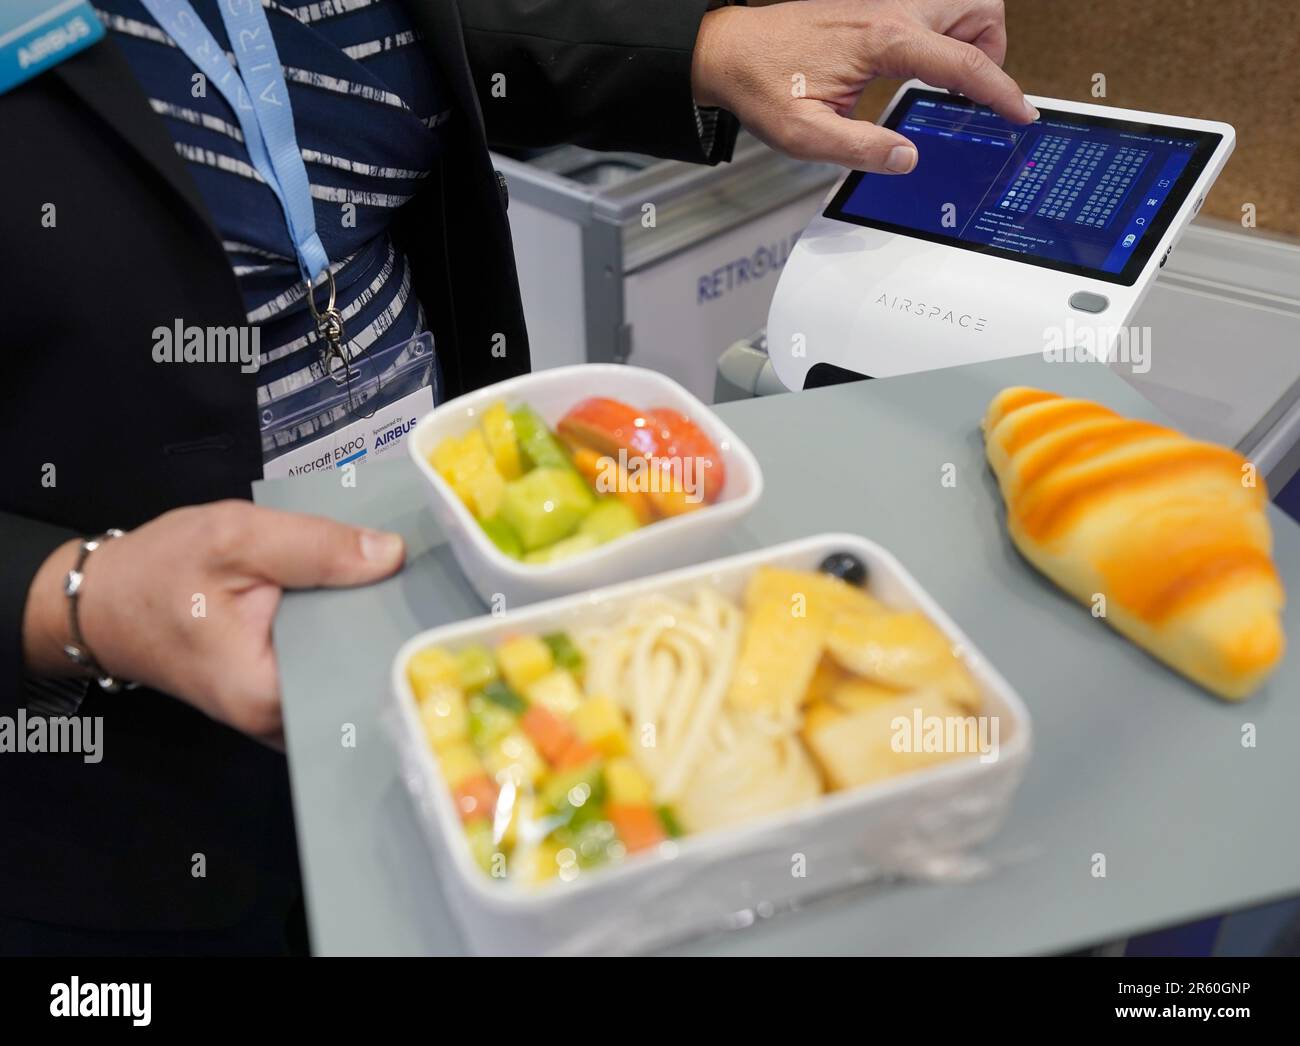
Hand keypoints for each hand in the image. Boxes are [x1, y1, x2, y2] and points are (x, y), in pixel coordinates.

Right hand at [23, 501, 404, 746]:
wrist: (99, 602)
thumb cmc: (158, 571)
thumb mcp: (235, 538)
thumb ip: (315, 546)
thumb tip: (392, 554)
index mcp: (269, 695)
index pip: (362, 673)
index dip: (403, 636)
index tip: (441, 603)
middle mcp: (281, 718)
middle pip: (363, 675)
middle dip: (396, 631)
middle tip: (438, 587)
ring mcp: (282, 710)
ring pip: (350, 670)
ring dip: (374, 631)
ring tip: (415, 589)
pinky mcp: (281, 691)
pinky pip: (331, 664)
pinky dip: (348, 633)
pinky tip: (370, 601)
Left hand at [692, 0, 1036, 172]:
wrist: (729, 51)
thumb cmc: (762, 85)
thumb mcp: (806, 135)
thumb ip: (860, 150)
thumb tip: (906, 158)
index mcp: (884, 40)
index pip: (965, 64)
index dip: (1002, 92)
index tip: (1022, 115)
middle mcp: (892, 9)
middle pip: (981, 10)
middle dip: (991, 50)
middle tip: (970, 93)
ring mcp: (886, 0)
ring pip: (962, 0)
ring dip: (970, 36)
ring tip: (945, 79)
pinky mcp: (876, 4)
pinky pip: (933, 7)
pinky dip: (943, 31)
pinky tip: (918, 65)